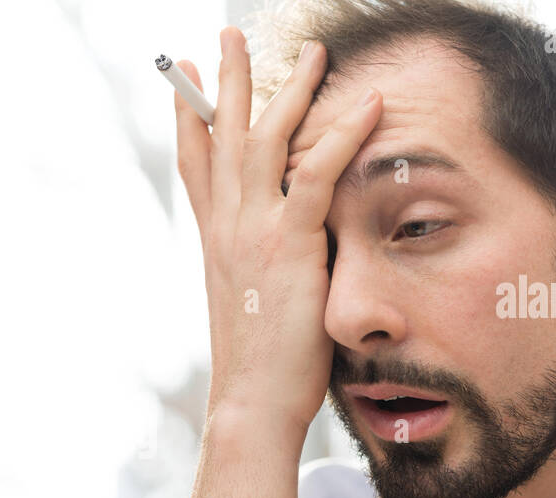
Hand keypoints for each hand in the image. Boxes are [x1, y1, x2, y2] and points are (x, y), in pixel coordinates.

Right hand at [173, 28, 382, 440]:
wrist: (251, 402)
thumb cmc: (261, 366)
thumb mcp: (251, 303)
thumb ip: (262, 266)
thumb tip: (286, 253)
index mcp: (215, 240)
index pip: (195, 165)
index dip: (189, 118)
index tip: (185, 79)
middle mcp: (225, 227)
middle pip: (220, 136)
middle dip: (224, 81)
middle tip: (226, 35)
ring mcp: (253, 231)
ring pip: (265, 139)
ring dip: (289, 89)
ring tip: (315, 52)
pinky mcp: (288, 244)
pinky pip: (318, 172)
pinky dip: (345, 133)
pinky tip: (371, 104)